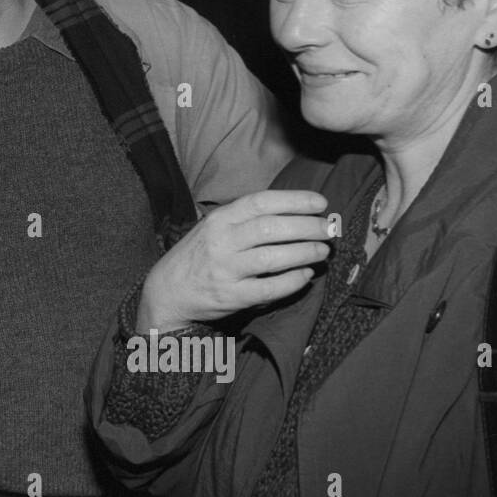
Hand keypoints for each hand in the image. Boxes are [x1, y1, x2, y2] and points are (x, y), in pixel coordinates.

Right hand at [138, 190, 330, 331]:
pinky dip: (293, 281)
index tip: (320, 203)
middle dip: (307, 227)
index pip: (261, 202)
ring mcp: (225, 269)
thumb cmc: (198, 256)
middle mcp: (221, 241)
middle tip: (329, 229)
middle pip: (272, 228)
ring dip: (305, 252)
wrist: (167, 292)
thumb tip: (293, 213)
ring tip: (322, 251)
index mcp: (219, 219)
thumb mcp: (213, 228)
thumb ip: (245, 220)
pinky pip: (270, 288)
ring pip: (274, 257)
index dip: (294, 200)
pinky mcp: (231, 296)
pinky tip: (306, 275)